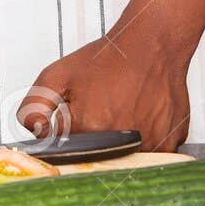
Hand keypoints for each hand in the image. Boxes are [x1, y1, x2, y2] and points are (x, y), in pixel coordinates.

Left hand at [18, 31, 191, 152]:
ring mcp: (148, 145)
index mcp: (88, 127)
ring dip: (121, 148)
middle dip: (95, 146)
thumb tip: (35, 134)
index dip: (70, 143)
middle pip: (99, 162)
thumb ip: (35, 106)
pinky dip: (144, 144)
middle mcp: (120, 142)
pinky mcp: (169, 143)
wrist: (151, 44)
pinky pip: (152, 157)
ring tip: (123, 114)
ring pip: (126, 161)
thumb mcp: (57, 74)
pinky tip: (141, 118)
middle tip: (103, 115)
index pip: (70, 156)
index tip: (77, 128)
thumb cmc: (108, 58)